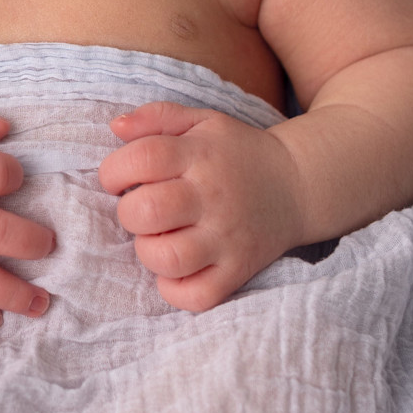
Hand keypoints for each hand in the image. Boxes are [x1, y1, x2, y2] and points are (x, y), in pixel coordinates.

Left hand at [97, 102, 305, 312]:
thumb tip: (117, 127)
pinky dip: (174, 288)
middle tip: (140, 209)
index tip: (117, 179)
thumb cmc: (237, 153)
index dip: (114, 170)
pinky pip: (196, 296)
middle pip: (148, 211)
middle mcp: (214, 198)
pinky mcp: (238, 271)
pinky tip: (176, 267)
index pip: (143, 158)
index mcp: (201, 155)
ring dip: (148, 250)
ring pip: (167, 258)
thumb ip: (157, 117)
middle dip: (128, 212)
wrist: (298, 185)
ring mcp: (227, 239)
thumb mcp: (203, 121)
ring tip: (157, 237)